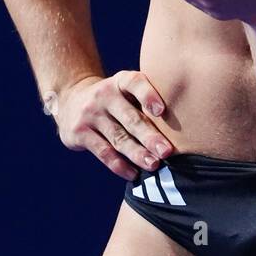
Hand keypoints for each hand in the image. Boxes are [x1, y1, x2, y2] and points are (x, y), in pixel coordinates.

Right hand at [51, 70, 172, 180]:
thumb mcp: (125, 90)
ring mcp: (90, 114)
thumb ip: (146, 101)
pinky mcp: (79, 133)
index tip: (160, 111)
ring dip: (137, 154)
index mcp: (120, 81)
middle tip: (167, 151)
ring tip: (155, 165)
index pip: (135, 83)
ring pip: (118, 138)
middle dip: (150, 136)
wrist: (71, 100)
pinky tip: (134, 173)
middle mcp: (104, 95)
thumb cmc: (114, 99)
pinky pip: (103, 152)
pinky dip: (119, 165)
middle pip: (130, 118)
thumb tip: (185, 127)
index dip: (148, 95)